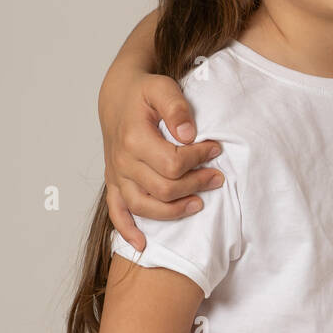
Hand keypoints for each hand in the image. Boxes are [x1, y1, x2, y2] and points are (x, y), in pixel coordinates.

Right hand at [100, 71, 224, 251]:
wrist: (117, 96)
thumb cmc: (143, 92)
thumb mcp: (161, 87)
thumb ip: (176, 108)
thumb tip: (189, 134)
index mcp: (134, 139)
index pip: (173, 163)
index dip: (199, 159)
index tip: (216, 149)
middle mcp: (122, 162)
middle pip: (163, 188)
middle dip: (196, 184)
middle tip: (217, 176)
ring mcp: (117, 176)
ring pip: (145, 206)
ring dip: (174, 210)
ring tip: (199, 203)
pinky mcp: (114, 183)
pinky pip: (117, 213)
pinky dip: (129, 231)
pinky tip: (143, 245)